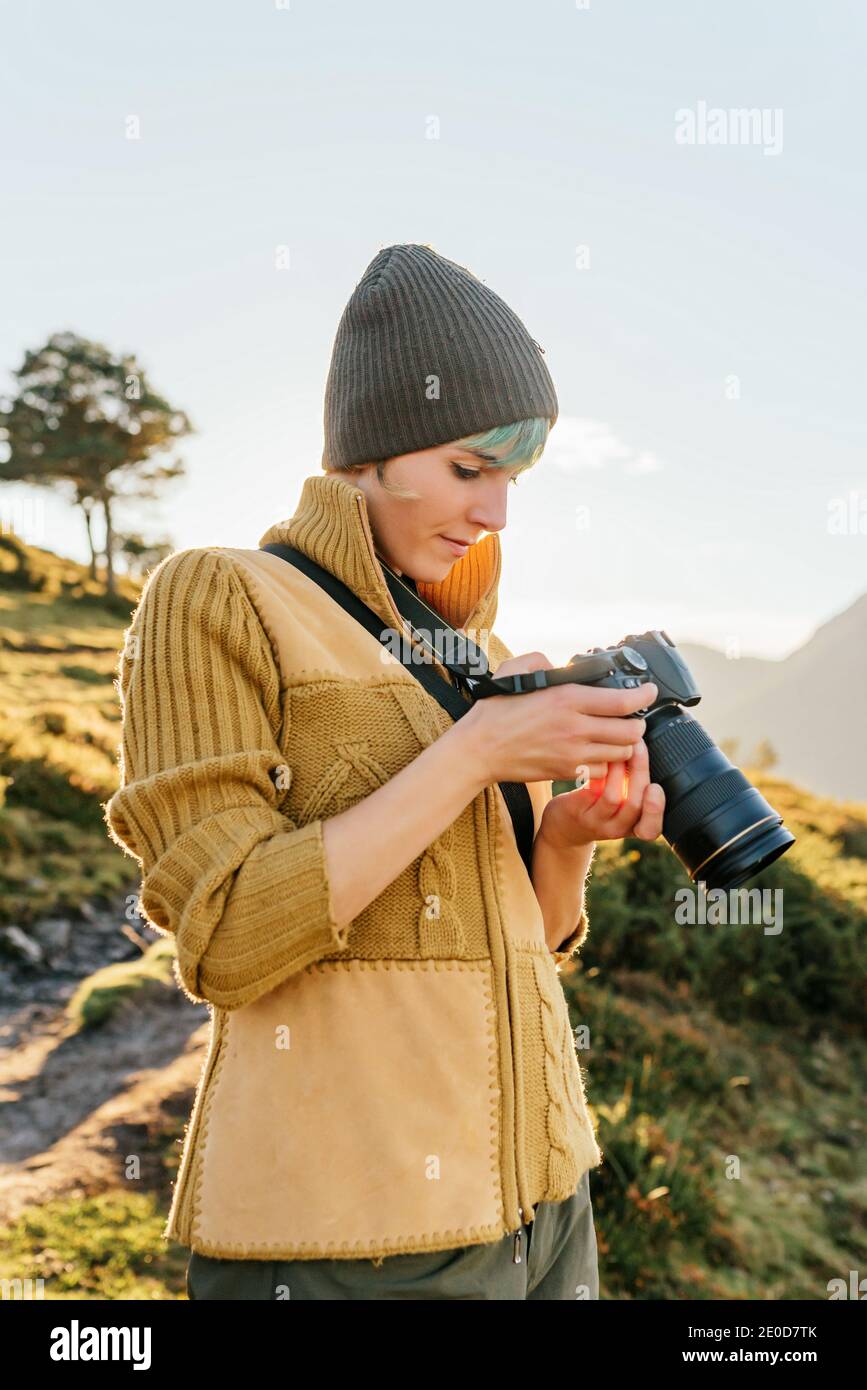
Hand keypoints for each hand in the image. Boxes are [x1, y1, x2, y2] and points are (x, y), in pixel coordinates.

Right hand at [464, 650, 657, 786]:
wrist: (479, 748)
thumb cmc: (496, 709)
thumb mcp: (517, 669)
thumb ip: (545, 662)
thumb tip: (565, 667)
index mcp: (567, 699)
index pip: (622, 701)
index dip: (644, 696)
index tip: (650, 691)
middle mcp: (575, 728)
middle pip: (631, 732)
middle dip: (639, 724)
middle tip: (634, 717)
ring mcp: (573, 754)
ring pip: (621, 753)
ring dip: (626, 744)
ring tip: (620, 736)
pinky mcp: (567, 772)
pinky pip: (603, 771)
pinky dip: (608, 763)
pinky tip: (600, 753)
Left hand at [537, 736, 665, 850]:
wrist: (565, 825)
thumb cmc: (601, 808)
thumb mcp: (623, 805)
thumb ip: (637, 786)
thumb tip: (645, 745)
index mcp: (634, 827)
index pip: (651, 829)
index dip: (656, 810)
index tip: (655, 787)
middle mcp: (617, 828)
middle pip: (634, 805)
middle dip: (639, 771)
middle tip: (638, 744)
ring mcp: (596, 822)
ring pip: (612, 797)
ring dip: (618, 769)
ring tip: (618, 744)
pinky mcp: (577, 811)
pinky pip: (590, 790)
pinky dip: (600, 770)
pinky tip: (600, 752)